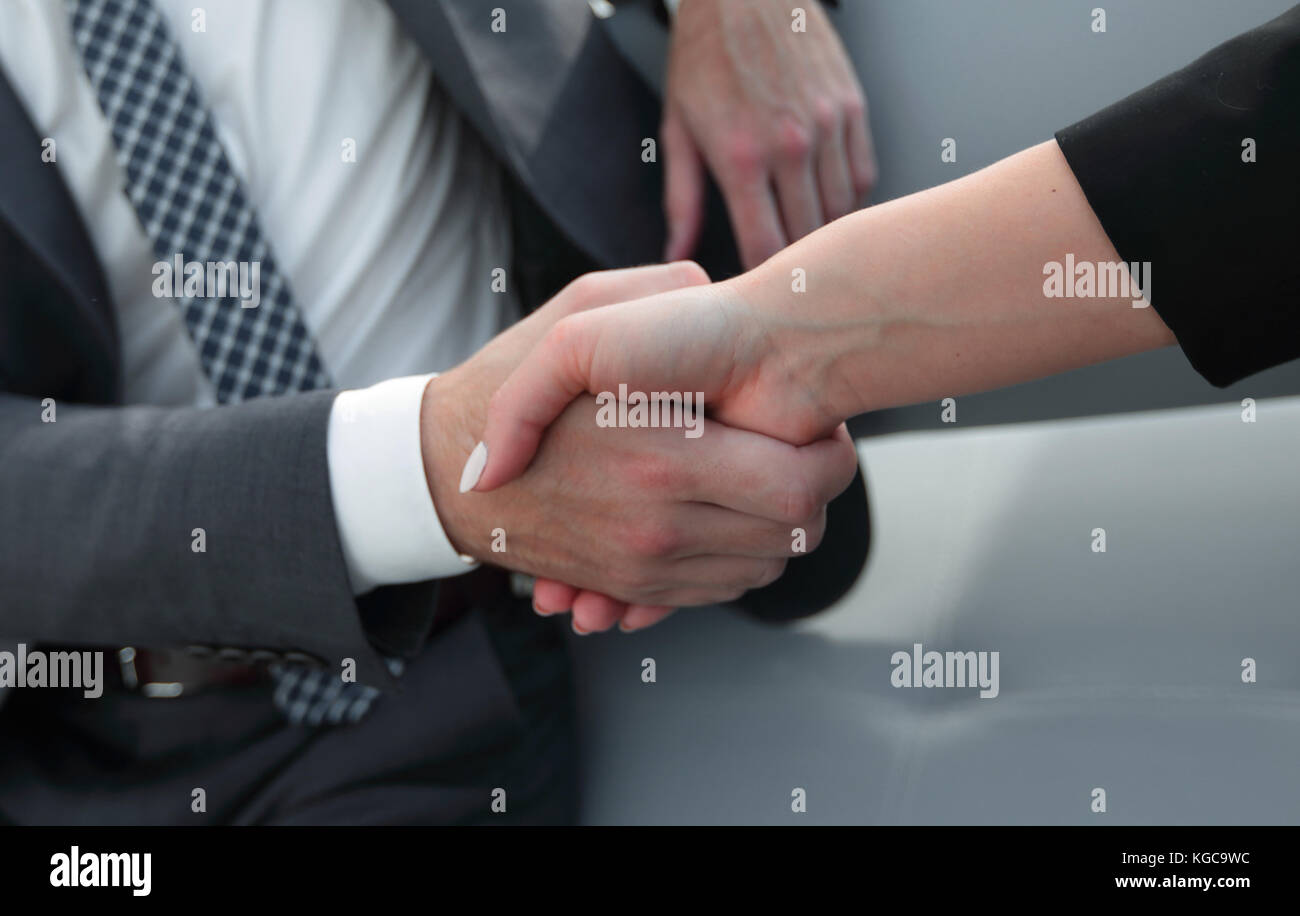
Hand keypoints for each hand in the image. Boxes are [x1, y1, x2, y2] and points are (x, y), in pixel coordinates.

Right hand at [424, 264, 858, 610]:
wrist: (445, 468)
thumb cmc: (514, 378)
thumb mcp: (577, 315)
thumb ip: (656, 293)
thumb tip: (722, 295)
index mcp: (661, 456)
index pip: (800, 487)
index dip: (830, 460)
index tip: (821, 431)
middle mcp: (658, 524)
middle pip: (795, 534)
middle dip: (817, 492)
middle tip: (804, 452)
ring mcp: (646, 564)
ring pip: (765, 566)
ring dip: (778, 527)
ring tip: (759, 478)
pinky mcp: (633, 585)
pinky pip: (720, 588)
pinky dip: (736, 559)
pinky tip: (723, 514)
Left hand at [662, 0, 875, 268]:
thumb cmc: (705, 52)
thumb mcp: (677, 127)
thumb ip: (680, 200)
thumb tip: (675, 251)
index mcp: (742, 157)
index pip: (764, 250)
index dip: (760, 281)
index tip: (754, 292)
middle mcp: (791, 145)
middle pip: (808, 239)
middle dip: (794, 265)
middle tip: (782, 278)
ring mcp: (829, 125)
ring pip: (841, 212)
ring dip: (824, 235)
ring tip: (806, 242)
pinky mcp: (853, 107)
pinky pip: (863, 174)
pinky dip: (849, 198)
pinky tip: (827, 203)